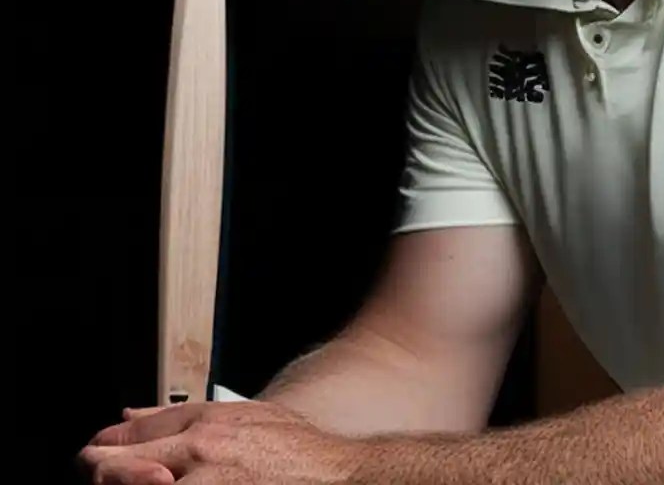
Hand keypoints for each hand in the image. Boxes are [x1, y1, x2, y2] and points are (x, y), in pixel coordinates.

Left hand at [78, 401, 365, 483]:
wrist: (341, 475)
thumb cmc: (298, 452)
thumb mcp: (242, 417)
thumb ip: (179, 417)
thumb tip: (126, 416)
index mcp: (202, 422)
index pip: (120, 436)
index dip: (96, 457)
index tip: (92, 468)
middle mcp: (198, 448)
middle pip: (107, 465)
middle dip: (97, 476)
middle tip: (101, 482)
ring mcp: (207, 481)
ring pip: (129, 484)